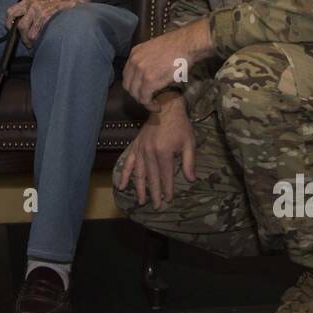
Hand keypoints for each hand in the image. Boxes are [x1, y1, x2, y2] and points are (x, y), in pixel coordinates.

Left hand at [4, 0, 88, 45]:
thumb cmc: (56, 3)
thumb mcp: (40, 2)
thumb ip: (30, 11)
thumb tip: (19, 25)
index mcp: (28, 0)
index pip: (11, 11)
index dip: (9, 23)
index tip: (11, 30)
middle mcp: (31, 3)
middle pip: (19, 24)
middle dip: (21, 36)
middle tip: (25, 41)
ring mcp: (39, 8)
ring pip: (26, 29)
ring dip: (28, 39)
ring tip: (32, 43)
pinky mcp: (46, 14)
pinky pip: (35, 30)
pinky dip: (35, 38)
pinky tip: (38, 40)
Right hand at [117, 93, 195, 208]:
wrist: (165, 106)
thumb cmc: (180, 125)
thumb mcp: (189, 142)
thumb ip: (189, 162)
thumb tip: (191, 179)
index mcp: (164, 153)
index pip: (165, 176)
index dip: (167, 189)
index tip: (169, 200)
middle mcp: (150, 153)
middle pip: (152, 178)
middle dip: (154, 193)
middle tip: (157, 206)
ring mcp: (141, 150)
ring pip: (139, 173)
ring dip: (140, 188)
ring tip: (141, 201)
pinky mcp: (136, 146)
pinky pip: (128, 162)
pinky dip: (124, 174)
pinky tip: (121, 185)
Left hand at [122, 20, 214, 109]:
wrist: (187, 44)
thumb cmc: (177, 46)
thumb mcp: (155, 49)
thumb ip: (147, 60)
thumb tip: (150, 71)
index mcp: (134, 53)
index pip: (127, 75)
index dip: (134, 85)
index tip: (143, 91)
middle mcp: (134, 61)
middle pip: (128, 86)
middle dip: (137, 95)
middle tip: (149, 99)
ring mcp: (141, 71)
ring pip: (135, 94)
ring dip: (144, 102)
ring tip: (154, 104)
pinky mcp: (150, 81)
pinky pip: (144, 98)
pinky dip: (150, 105)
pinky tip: (158, 106)